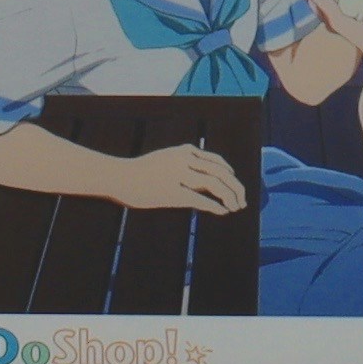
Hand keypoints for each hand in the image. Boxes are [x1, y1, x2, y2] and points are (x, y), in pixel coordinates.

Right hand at [130, 143, 248, 212]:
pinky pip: (201, 200)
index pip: (216, 161)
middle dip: (236, 187)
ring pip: (216, 185)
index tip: (236, 183)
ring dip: (230, 197)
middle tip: (243, 199)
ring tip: (236, 207)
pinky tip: (223, 211)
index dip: (230, 173)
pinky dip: (215, 206)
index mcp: (185, 151)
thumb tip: (199, 168)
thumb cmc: (140, 171)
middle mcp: (186, 160)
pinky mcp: (175, 194)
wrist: (119, 176)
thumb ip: (183, 160)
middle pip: (220, 172)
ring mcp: (181, 176)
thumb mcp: (165, 159)